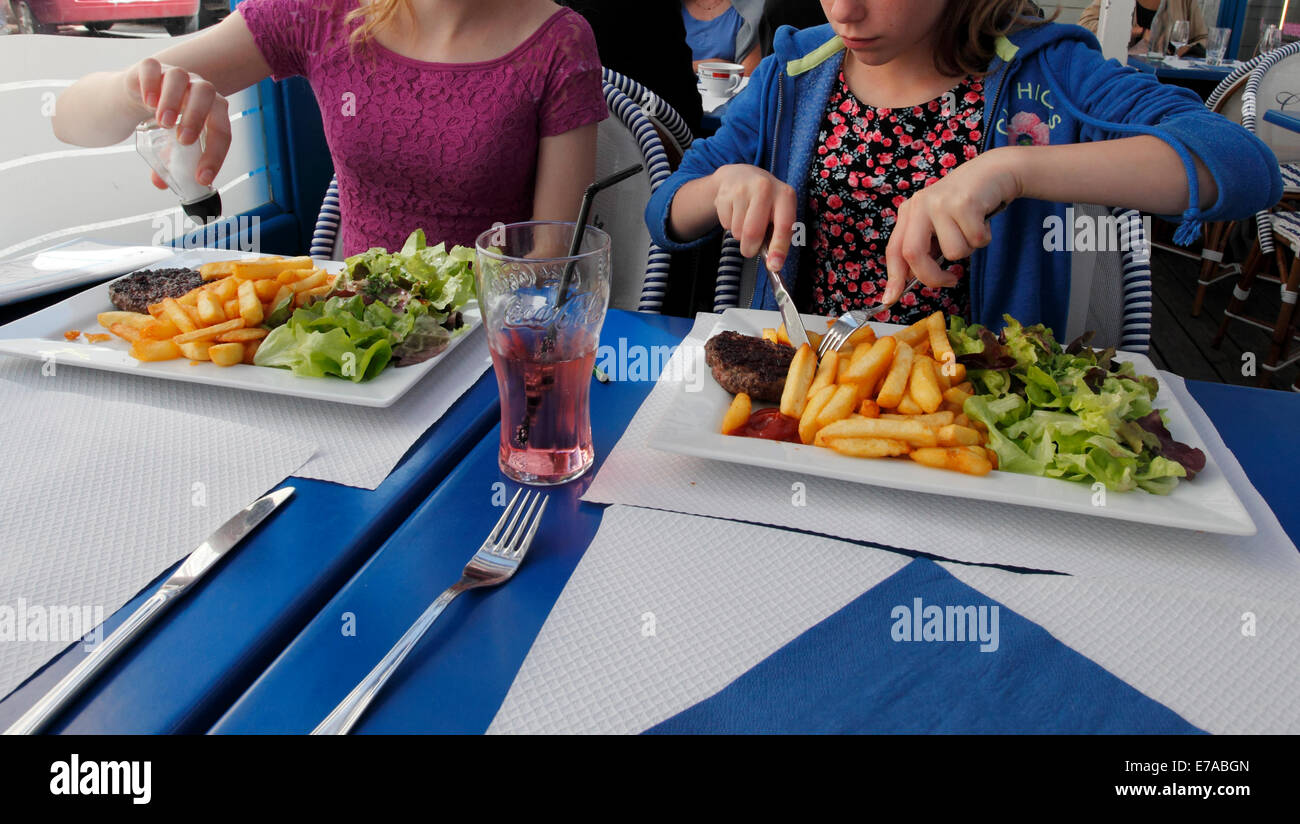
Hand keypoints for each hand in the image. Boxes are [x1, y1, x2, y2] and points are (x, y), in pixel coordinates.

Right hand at [122, 57, 230, 188]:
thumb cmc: (165, 123)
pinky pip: (152, 67)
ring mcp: (173, 75)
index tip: (201, 176)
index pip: (221, 129)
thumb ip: (170, 163)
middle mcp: (196, 88)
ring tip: (162, 123)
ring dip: (172, 100)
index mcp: (212, 110)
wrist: (138, 96)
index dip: (215, 154)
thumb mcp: (171, 146)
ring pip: (179, 77)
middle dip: (196, 117)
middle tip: (182, 141)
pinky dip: (150, 83)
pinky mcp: (149, 68)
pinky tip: (147, 102)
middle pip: (206, 92)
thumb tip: (161, 184)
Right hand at [712, 164, 797, 270]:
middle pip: (753, 232)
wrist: (739, 176)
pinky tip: (735, 212)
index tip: (774, 266)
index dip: (779, 248)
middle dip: (750, 248)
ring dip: (740, 235)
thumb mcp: (779, 211)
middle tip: (750, 250)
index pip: (783, 225)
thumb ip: (779, 234)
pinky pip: (726, 224)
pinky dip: (730, 225)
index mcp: (785, 194)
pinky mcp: (725, 194)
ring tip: (745, 220)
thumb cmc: (765, 201)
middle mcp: (765, 188)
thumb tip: (774, 263)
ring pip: (737, 231)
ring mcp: (743, 189)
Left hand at [883, 148, 1021, 303]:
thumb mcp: (938, 224)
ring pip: (952, 252)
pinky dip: (983, 238)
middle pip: (914, 254)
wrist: (995, 172)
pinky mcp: (964, 202)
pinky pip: (974, 241)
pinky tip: (983, 220)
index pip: (894, 250)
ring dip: (968, 250)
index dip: (893, 278)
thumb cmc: (967, 204)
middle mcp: (919, 205)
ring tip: (971, 230)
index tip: (890, 300)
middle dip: (932, 276)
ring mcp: (940, 202)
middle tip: (951, 280)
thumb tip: (910, 281)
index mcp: (909, 212)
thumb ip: (925, 247)